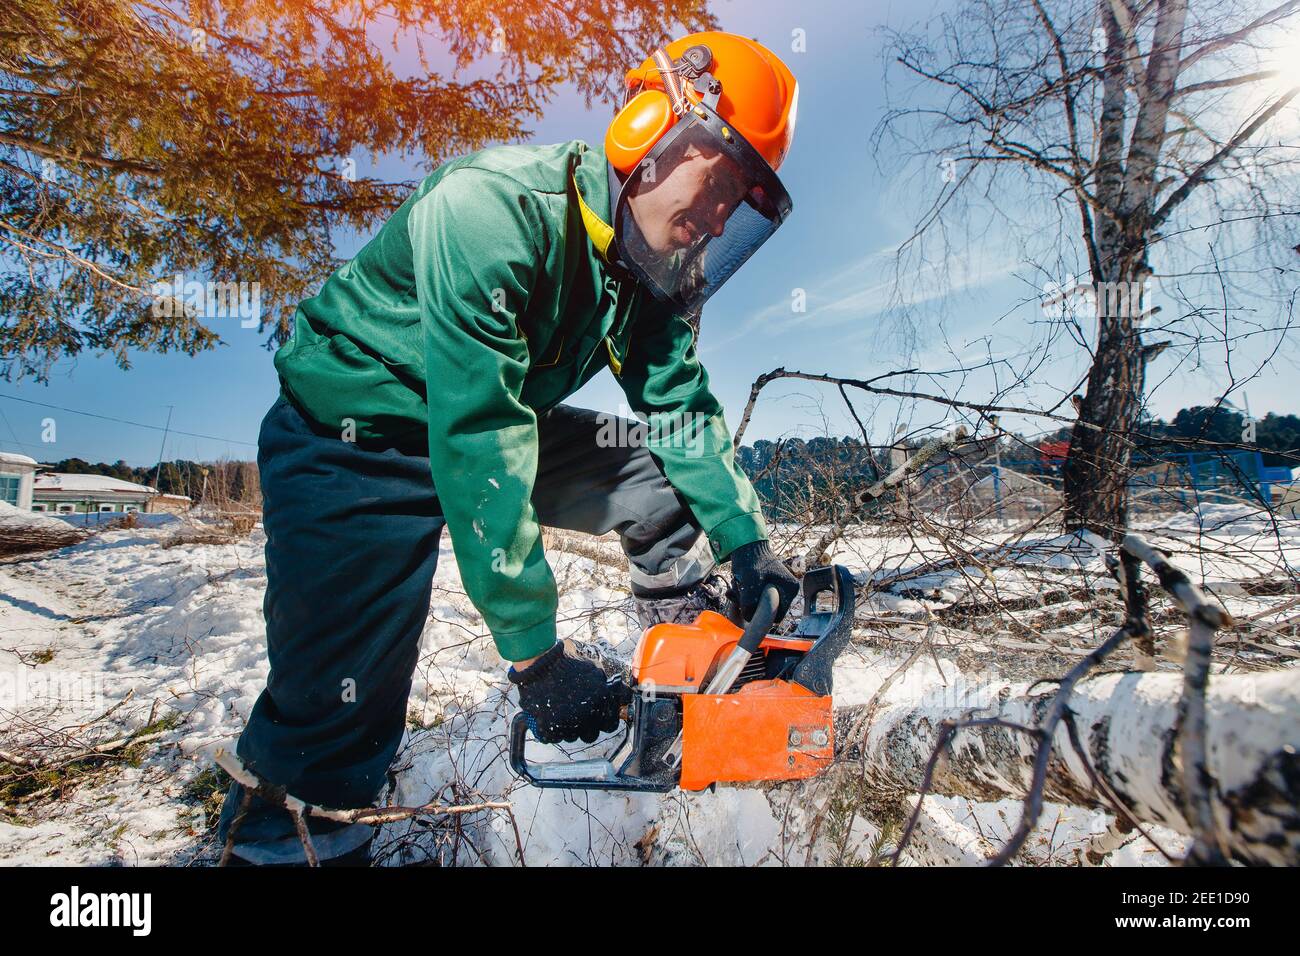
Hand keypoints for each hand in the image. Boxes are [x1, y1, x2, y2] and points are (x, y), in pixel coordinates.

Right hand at [508, 640, 630, 743]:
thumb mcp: (594, 671)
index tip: (599, 716)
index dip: (605, 720)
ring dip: (569, 728)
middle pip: (592, 735)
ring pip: (573, 737)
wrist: (539, 666)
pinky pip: (555, 737)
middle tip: (577, 715)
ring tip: (561, 712)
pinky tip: (550, 716)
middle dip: (587, 727)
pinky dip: (552, 730)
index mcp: (601, 702)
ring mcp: (568, 726)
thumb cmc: (567, 666)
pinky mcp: (550, 731)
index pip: (611, 724)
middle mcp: (588, 717)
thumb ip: (609, 688)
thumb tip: (623, 697)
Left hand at [729, 539, 799, 623]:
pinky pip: (756, 598)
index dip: (760, 613)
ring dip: (746, 600)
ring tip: (738, 587)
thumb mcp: (750, 585)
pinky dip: (745, 595)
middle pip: (768, 610)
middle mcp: (788, 590)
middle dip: (751, 605)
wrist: (746, 545)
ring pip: (760, 605)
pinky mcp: (768, 586)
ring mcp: (779, 588)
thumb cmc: (750, 561)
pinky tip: (737, 586)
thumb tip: (750, 618)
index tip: (746, 601)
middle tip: (739, 593)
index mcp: (790, 589)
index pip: (776, 616)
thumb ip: (750, 605)